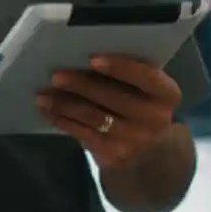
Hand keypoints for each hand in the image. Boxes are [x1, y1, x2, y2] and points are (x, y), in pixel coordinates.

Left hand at [36, 54, 182, 171]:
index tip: (93, 58)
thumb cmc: (141, 105)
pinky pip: (83, 134)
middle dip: (82, 85)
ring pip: (94, 117)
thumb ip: (127, 75)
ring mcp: (134, 140)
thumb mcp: (146, 90)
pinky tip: (48, 110)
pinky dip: (63, 120)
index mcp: (167, 94)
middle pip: (114, 98)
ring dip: (65, 104)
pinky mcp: (113, 156)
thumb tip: (81, 55)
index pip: (146, 77)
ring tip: (43, 94)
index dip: (120, 67)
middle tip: (56, 75)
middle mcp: (155, 119)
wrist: (149, 153)